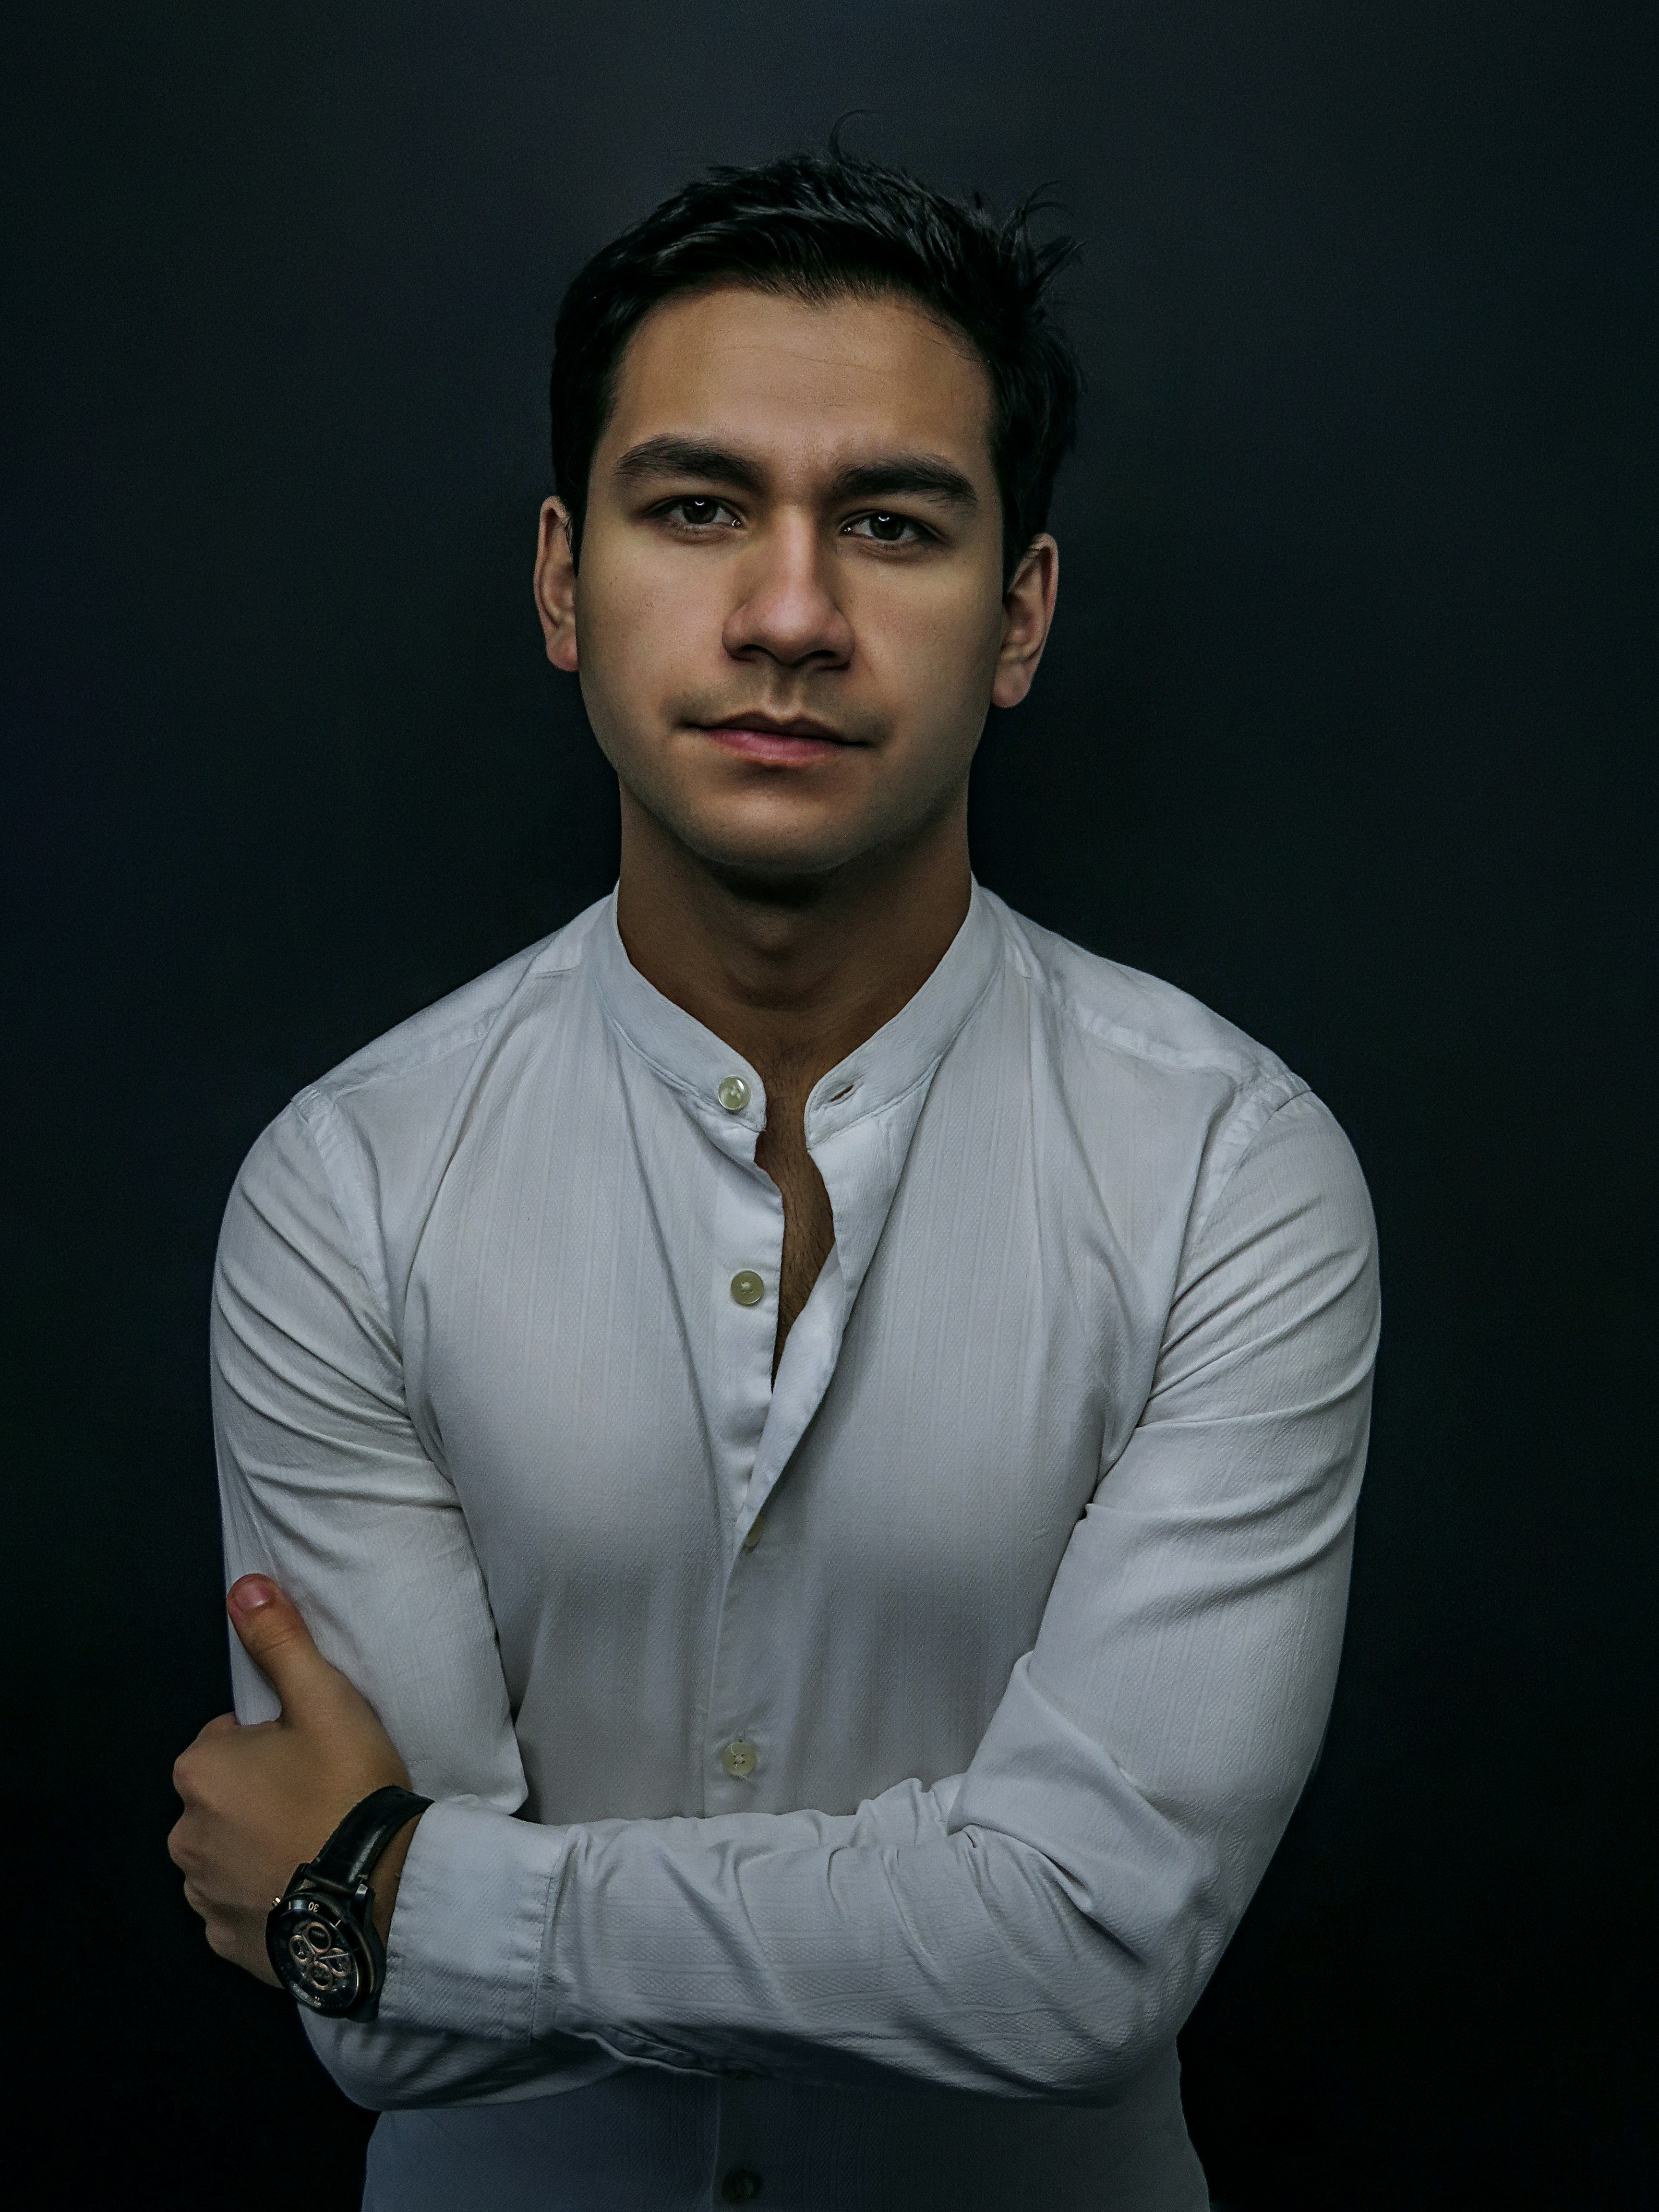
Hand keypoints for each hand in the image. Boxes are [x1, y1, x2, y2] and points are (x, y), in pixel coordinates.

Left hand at [169, 1575, 418, 1983]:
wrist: (380, 1896)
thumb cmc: (348, 1788)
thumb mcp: (325, 1701)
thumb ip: (281, 1642)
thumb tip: (242, 1585)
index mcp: (200, 1771)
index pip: (228, 1739)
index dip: (274, 1741)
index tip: (315, 1754)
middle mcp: (183, 1835)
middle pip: (223, 1797)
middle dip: (260, 1794)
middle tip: (322, 1798)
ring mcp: (202, 1896)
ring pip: (226, 1852)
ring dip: (258, 1846)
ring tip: (319, 1846)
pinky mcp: (225, 1944)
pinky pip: (238, 1907)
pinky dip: (264, 1898)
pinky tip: (308, 1888)